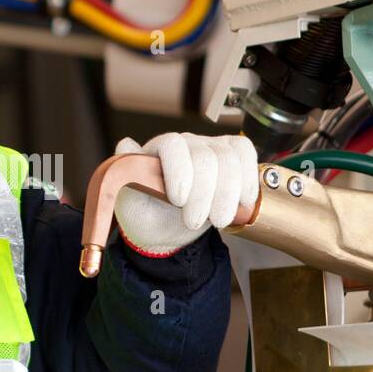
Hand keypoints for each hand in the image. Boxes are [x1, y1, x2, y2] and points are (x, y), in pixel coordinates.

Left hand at [113, 132, 258, 255]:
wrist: (166, 228)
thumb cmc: (147, 215)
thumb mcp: (129, 204)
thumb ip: (126, 177)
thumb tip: (125, 145)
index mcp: (157, 150)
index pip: (173, 145)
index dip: (179, 171)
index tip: (178, 201)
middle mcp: (185, 143)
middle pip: (205, 156)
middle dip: (204, 194)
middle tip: (195, 221)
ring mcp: (210, 147)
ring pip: (229, 159)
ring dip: (227, 194)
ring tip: (217, 220)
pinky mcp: (231, 156)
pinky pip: (246, 155)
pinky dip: (248, 180)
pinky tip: (242, 202)